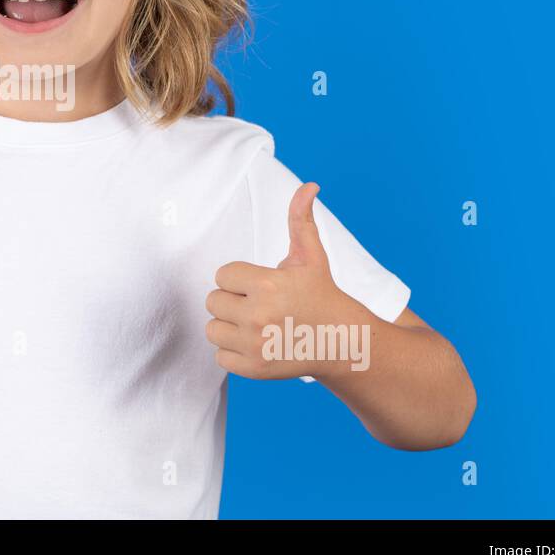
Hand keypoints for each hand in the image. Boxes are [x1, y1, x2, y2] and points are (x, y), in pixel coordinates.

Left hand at [204, 181, 360, 379]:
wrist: (342, 342)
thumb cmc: (321, 294)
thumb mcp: (312, 256)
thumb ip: (301, 220)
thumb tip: (309, 186)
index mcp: (268, 283)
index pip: (222, 275)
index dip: (240, 279)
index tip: (262, 285)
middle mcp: (259, 315)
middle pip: (213, 301)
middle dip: (232, 300)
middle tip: (258, 305)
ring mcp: (255, 345)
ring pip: (212, 328)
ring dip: (228, 326)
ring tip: (254, 324)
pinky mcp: (254, 369)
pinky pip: (219, 356)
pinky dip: (232, 352)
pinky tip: (255, 344)